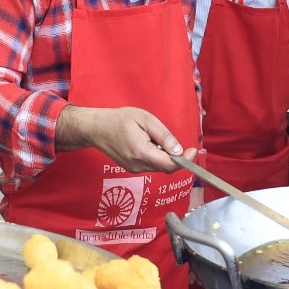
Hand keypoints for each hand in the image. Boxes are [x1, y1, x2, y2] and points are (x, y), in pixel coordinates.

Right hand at [56, 105, 192, 172]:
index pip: (169, 165)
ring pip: (158, 167)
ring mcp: (133, 169)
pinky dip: (155, 157)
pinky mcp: (131, 169)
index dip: (185, 160)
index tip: (192, 151)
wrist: (96, 128)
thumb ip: (164, 136)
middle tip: (169, 139)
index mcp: (141, 152)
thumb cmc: (119, 120)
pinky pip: (150, 166)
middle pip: (165, 167)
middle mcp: (137, 165)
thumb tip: (179, 150)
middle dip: (173, 155)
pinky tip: (145, 144)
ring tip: (151, 138)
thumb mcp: (145, 119)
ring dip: (163, 155)